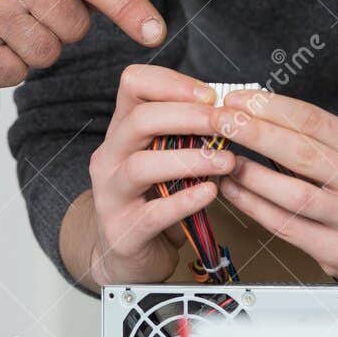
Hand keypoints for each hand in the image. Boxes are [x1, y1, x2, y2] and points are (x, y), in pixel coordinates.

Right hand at [0, 0, 164, 85]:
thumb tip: (106, 0)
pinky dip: (7, 66)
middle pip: (74, 27)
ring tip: (2, 20)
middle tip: (26, 6)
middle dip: (61, 25)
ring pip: (48, 55)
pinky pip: (16, 76)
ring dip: (34, 47)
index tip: (155, 32)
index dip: (129, 7)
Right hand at [70, 65, 236, 286]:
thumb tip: (228, 110)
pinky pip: (153, 213)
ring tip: (226, 161)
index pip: (133, 84)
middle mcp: (109, 157)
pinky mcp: (122, 231)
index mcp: (121, 130)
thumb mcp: (164, 157)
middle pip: (139, 121)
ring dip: (190, 160)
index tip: (210, 97)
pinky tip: (211, 193)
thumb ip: (185, 133)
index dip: (172, 83)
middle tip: (224, 123)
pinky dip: (185, 201)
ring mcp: (110, 194)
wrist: (126, 253)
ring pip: (141, 166)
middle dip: (188, 117)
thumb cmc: (154, 198)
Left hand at [212, 90, 337, 284]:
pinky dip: (255, 207)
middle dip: (253, 133)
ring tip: (221, 160)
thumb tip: (256, 112)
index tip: (236, 98)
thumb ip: (317, 137)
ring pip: (293, 195)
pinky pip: (287, 227)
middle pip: (301, 153)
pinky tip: (234, 192)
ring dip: (250, 175)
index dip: (269, 107)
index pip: (313, 120)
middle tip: (219, 121)